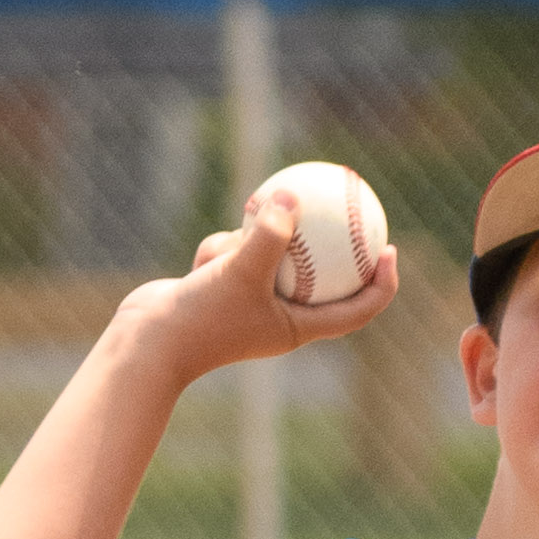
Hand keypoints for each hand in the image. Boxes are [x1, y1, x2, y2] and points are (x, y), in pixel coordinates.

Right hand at [118, 188, 397, 384]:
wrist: (147, 341)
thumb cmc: (200, 317)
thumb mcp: (239, 270)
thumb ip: (268, 234)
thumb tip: (291, 196)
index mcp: (297, 328)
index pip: (355, 310)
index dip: (381, 285)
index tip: (390, 250)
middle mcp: (277, 319)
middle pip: (320, 279)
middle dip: (329, 245)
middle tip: (347, 207)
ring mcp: (247, 304)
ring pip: (268, 256)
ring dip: (254, 240)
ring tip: (247, 226)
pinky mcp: (220, 290)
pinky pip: (234, 256)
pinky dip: (220, 250)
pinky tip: (204, 258)